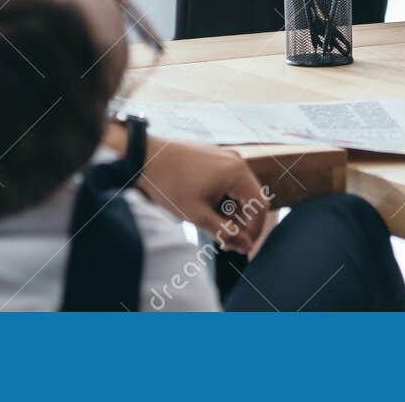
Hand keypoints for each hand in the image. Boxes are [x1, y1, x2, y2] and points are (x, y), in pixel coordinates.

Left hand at [137, 138, 273, 255]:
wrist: (144, 158)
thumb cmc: (170, 185)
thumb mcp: (198, 216)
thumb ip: (225, 232)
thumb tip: (246, 246)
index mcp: (237, 173)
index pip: (260, 206)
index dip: (254, 230)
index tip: (243, 247)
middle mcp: (236, 161)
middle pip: (252, 197)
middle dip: (243, 223)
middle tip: (227, 242)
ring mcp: (225, 157)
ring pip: (240, 190)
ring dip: (233, 211)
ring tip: (215, 229)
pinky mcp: (215, 156)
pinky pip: (229, 180)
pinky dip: (225, 198)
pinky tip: (209, 211)